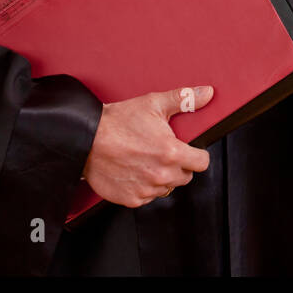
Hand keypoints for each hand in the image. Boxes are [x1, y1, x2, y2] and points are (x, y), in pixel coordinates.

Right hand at [82, 86, 213, 206]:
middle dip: (179, 166)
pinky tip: (135, 171)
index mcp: (171, 152)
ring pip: (167, 188)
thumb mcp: (153, 104)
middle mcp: (161, 174)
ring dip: (162, 177)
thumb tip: (207, 93)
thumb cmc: (118, 121)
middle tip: (163, 153)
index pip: (202, 163)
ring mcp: (146, 189)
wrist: (85, 138)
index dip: (197, 155)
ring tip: (147, 161)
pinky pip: (148, 197)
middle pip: (185, 177)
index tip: (190, 151)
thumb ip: (184, 100)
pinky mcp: (131, 199)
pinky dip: (145, 187)